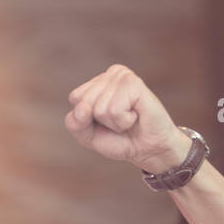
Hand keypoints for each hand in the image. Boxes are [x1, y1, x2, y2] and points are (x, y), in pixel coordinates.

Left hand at [65, 64, 187, 173]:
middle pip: (85, 102)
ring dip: (114, 122)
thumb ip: (75, 123)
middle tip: (119, 120)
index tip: (107, 121)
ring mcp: (123, 76)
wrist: (148, 149)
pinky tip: (135, 116)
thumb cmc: (120, 139)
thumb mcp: (88, 136)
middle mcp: (111, 73)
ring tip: (129, 119)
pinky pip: (114, 110)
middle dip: (100, 120)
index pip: (76, 98)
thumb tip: (83, 108)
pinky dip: (123, 121)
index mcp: (98, 81)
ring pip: (99, 108)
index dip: (87, 118)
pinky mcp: (134, 83)